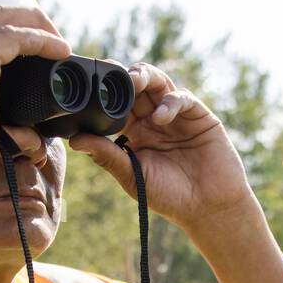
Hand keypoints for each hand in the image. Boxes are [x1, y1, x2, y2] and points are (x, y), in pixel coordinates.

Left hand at [67, 62, 255, 230]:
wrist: (208, 209)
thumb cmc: (170, 197)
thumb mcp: (132, 176)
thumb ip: (107, 156)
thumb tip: (74, 140)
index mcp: (135, 132)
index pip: (117, 104)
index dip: (104, 93)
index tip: (89, 87)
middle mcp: (154, 119)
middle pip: (137, 87)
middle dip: (123, 77)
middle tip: (111, 73)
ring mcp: (177, 116)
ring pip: (158, 83)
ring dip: (145, 76)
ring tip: (133, 82)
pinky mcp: (199, 117)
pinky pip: (182, 98)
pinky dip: (170, 102)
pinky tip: (160, 118)